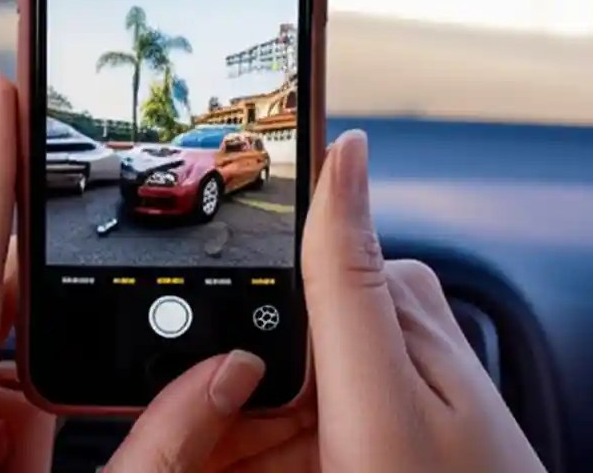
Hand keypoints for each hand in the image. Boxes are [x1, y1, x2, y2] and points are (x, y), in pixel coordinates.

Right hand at [203, 131, 546, 471]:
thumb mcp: (380, 398)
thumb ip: (345, 279)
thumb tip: (347, 151)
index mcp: (393, 300)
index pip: (270, 282)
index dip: (221, 335)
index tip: (199, 391)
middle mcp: (386, 332)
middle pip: (260, 341)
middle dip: (229, 395)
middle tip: (230, 455)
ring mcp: (374, 385)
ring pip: (265, 392)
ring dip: (239, 435)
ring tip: (268, 469)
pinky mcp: (365, 424)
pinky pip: (289, 430)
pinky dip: (263, 457)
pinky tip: (262, 472)